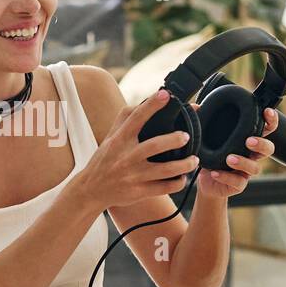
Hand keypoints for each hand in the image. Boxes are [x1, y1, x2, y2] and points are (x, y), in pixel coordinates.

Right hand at [74, 89, 200, 212]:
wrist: (91, 190)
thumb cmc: (103, 160)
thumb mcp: (110, 138)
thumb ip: (124, 119)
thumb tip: (144, 101)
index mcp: (120, 140)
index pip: (136, 118)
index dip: (152, 105)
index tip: (166, 95)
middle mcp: (126, 157)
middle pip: (155, 146)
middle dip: (174, 140)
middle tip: (186, 136)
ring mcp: (133, 176)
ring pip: (165, 170)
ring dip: (184, 165)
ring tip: (194, 160)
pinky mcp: (139, 192)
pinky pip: (164, 188)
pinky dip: (177, 182)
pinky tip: (182, 177)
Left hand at [195, 107, 277, 199]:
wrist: (208, 182)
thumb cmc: (212, 156)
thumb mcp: (208, 138)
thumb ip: (204, 122)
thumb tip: (196, 106)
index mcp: (248, 140)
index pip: (266, 129)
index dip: (271, 121)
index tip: (267, 112)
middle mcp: (251, 156)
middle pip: (268, 149)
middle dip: (261, 144)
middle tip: (248, 141)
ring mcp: (246, 171)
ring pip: (254, 167)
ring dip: (243, 162)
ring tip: (229, 159)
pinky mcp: (238, 184)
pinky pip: (238, 182)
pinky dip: (226, 177)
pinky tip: (215, 172)